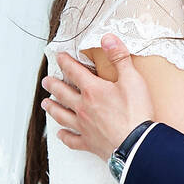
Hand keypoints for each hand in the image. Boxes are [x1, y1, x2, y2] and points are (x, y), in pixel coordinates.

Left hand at [42, 34, 155, 161]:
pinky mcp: (89, 143)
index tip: (59, 56)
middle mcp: (84, 107)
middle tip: (45, 81)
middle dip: (53, 85)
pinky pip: (72, 139)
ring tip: (46, 103)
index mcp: (93, 90)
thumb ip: (119, 57)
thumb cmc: (136, 113)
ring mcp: (84, 126)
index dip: (65, 62)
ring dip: (52, 108)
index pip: (74, 71)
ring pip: (62, 115)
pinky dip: (64, 136)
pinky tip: (60, 134)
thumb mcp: (132, 79)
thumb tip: (107, 38)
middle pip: (63, 93)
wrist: (137, 144)